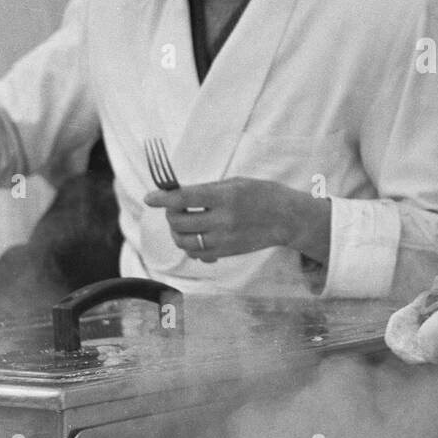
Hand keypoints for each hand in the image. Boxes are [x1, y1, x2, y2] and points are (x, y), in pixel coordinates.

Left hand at [144, 177, 330, 263]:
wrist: (287, 218)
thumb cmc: (262, 194)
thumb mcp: (236, 183)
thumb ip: (208, 190)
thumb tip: (179, 196)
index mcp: (225, 196)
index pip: (183, 199)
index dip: (162, 198)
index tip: (150, 197)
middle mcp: (223, 219)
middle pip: (179, 221)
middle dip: (170, 214)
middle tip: (174, 207)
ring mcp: (224, 239)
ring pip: (184, 240)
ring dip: (177, 231)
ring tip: (184, 223)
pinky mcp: (226, 252)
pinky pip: (197, 254)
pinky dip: (191, 246)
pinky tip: (197, 237)